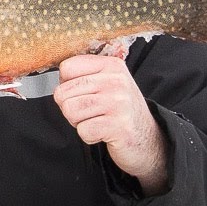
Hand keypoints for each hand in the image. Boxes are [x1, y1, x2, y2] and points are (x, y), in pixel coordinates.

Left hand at [54, 54, 169, 195]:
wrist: (149, 140)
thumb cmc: (121, 111)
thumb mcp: (108, 83)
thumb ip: (85, 75)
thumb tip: (57, 78)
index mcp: (111, 65)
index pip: (67, 68)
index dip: (66, 85)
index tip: (82, 94)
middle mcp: (116, 81)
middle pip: (63, 92)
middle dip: (70, 108)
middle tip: (91, 113)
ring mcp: (119, 103)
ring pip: (70, 111)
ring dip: (79, 122)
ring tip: (97, 121)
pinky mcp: (119, 126)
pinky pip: (83, 131)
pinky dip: (89, 136)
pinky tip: (104, 133)